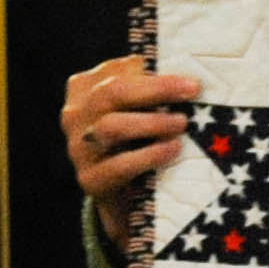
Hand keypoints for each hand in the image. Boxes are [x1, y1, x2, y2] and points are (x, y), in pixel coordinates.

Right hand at [60, 57, 199, 203]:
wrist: (124, 195)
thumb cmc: (138, 138)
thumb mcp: (139, 107)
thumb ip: (150, 89)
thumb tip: (186, 77)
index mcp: (85, 88)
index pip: (116, 72)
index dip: (154, 74)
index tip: (191, 81)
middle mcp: (76, 115)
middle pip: (111, 94)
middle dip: (156, 90)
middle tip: (192, 92)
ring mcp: (79, 148)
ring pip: (111, 127)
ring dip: (151, 123)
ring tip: (181, 123)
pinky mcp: (90, 179)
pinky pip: (118, 165)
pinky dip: (148, 156)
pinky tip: (171, 150)